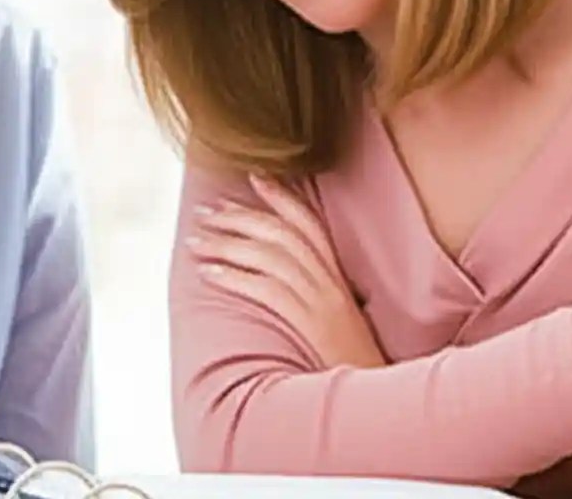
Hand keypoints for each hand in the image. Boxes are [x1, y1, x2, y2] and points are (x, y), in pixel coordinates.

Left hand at [186, 174, 385, 369]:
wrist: (377, 396)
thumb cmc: (351, 363)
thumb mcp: (337, 321)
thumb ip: (314, 295)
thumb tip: (276, 280)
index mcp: (338, 278)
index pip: (309, 224)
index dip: (282, 197)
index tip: (254, 176)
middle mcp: (331, 283)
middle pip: (282, 234)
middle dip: (239, 217)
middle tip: (205, 211)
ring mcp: (322, 301)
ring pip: (269, 256)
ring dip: (226, 245)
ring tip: (195, 241)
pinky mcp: (310, 323)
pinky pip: (267, 289)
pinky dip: (235, 277)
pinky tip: (209, 274)